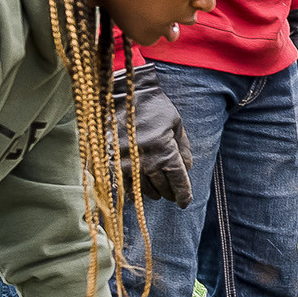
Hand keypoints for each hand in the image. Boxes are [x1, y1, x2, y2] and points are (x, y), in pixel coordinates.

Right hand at [112, 66, 193, 209]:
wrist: (122, 94)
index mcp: (165, 153)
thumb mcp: (177, 125)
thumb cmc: (154, 107)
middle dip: (169, 193)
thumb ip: (184, 149)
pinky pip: (123, 186)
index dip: (183, 196)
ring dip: (152, 193)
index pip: (178, 183)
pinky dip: (133, 191)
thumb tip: (187, 169)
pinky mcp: (110, 163)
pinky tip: (138, 191)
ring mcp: (126, 165)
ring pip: (143, 191)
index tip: (185, 202)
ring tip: (157, 192)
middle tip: (172, 193)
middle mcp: (146, 163)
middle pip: (162, 189)